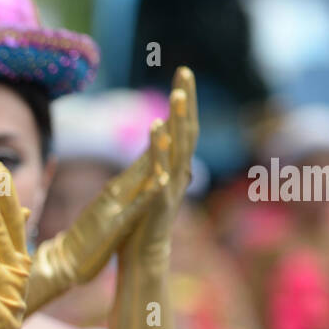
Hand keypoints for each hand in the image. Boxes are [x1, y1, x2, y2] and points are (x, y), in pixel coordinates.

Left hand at [140, 67, 199, 244]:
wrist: (142, 257)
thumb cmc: (143, 222)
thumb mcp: (152, 186)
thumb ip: (160, 165)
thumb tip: (169, 144)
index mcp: (174, 168)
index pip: (183, 128)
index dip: (184, 102)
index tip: (183, 74)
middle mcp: (177, 173)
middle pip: (186, 130)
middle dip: (186, 100)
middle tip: (185, 71)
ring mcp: (170, 187)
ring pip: (178, 147)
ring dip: (179, 119)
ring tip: (178, 93)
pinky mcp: (157, 200)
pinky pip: (160, 170)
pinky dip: (159, 149)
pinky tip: (158, 129)